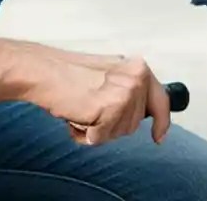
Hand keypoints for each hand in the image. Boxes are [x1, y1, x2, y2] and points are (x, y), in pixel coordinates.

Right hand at [30, 53, 171, 145]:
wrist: (44, 71)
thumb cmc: (71, 73)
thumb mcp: (112, 74)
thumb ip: (130, 89)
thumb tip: (145, 112)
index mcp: (139, 69)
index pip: (161, 101)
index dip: (162, 123)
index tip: (159, 137)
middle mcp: (136, 81)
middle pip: (134, 124)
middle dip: (112, 123)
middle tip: (90, 106)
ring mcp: (124, 95)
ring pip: (117, 133)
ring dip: (97, 129)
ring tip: (82, 108)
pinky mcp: (108, 110)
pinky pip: (99, 138)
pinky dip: (84, 133)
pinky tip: (75, 116)